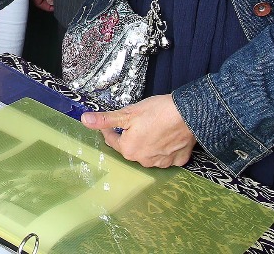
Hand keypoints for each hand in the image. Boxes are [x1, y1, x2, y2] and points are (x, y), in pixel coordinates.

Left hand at [81, 94, 195, 167]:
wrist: (189, 113)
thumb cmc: (157, 111)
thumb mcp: (127, 113)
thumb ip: (105, 120)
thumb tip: (84, 120)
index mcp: (129, 150)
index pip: (113, 140)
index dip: (111, 129)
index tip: (113, 122)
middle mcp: (144, 161)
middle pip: (131, 148)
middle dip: (131, 136)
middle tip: (138, 122)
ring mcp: (162, 163)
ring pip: (149, 153)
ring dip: (148, 143)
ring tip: (155, 128)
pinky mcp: (178, 160)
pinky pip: (167, 155)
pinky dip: (166, 148)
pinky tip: (168, 136)